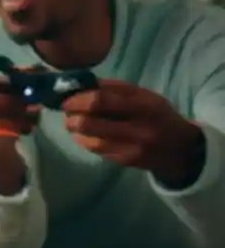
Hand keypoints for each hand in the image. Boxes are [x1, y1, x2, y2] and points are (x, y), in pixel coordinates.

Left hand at [60, 80, 205, 188]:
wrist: (180, 148)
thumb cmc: (156, 115)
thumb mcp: (143, 95)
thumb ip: (113, 88)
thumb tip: (80, 85)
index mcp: (143, 106)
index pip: (101, 101)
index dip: (77, 100)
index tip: (66, 100)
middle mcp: (138, 129)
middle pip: (88, 123)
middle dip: (71, 117)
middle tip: (67, 112)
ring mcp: (131, 148)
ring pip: (88, 139)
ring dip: (74, 130)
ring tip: (74, 123)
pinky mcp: (125, 162)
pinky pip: (95, 150)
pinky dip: (84, 140)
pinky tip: (84, 135)